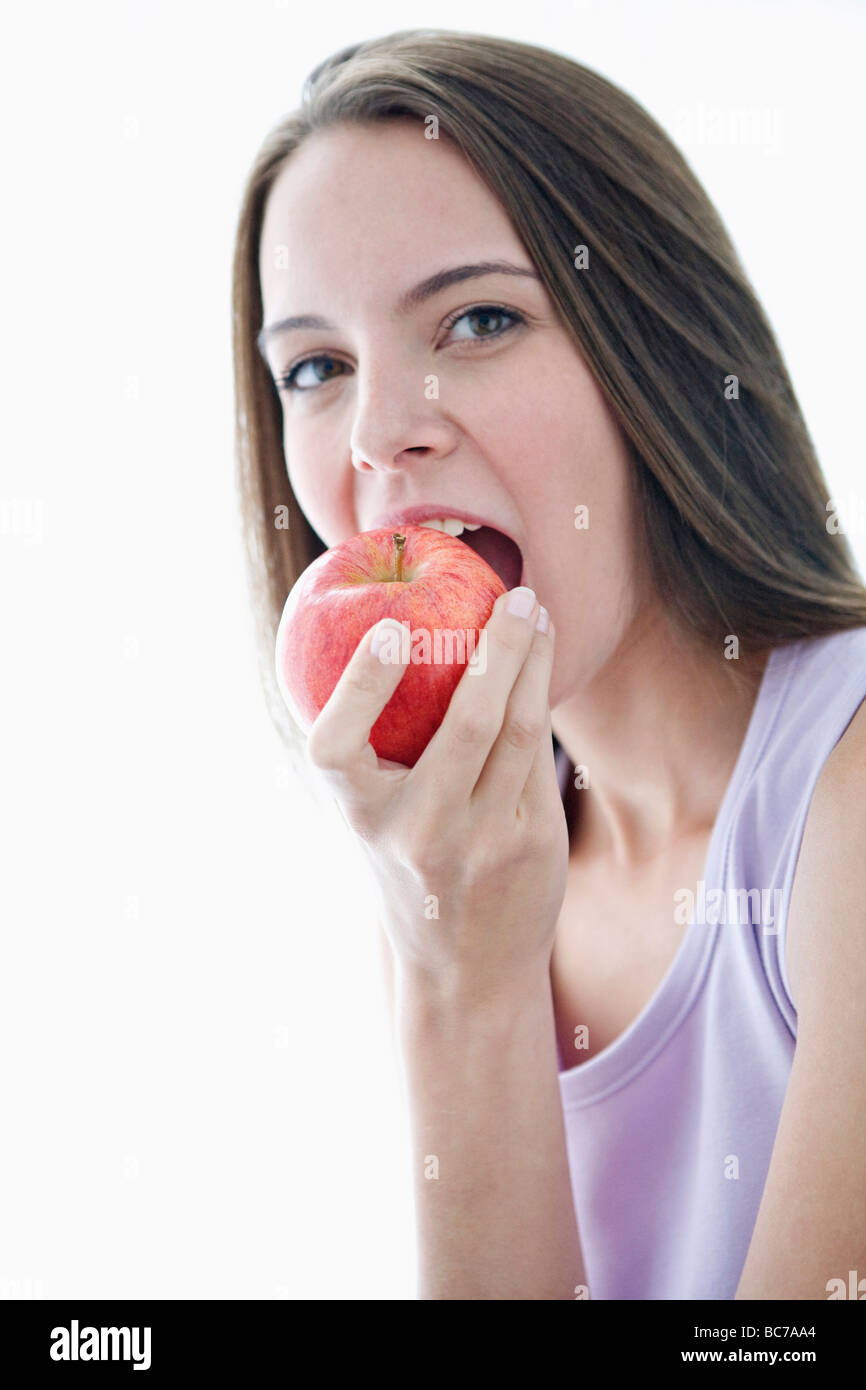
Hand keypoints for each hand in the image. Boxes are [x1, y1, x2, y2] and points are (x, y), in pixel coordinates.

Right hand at [299, 587, 569, 1001]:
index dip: (361, 687)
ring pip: (518, 732)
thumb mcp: (373, 820)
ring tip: (537, 614)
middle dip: (497, 649)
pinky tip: (543, 663)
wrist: (464, 970)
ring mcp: (481, 843)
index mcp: (360, 817)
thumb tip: (397, 635)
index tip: (392, 631)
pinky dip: (542, 697)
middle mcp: (418, 833)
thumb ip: (374, 752)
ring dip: (533, 662)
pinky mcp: (530, 847)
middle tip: (514, 596)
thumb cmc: (408, 866)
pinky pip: (538, 756)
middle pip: (465, 725)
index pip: (337, 748)